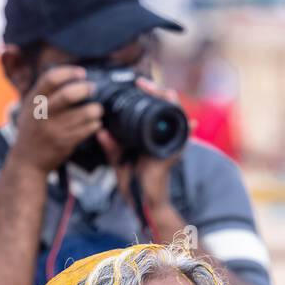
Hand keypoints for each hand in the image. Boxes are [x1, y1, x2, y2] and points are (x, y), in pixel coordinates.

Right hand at [10, 65, 102, 174]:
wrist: (27, 161)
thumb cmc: (32, 130)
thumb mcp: (30, 108)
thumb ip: (44, 92)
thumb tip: (69, 74)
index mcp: (34, 100)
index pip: (50, 78)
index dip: (69, 72)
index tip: (82, 73)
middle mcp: (43, 114)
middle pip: (67, 95)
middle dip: (85, 89)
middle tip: (93, 88)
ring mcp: (54, 129)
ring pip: (83, 114)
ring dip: (95, 109)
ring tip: (97, 108)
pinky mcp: (65, 143)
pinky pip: (87, 130)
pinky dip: (95, 124)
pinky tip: (95, 123)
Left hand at [97, 77, 186, 235]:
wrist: (143, 201)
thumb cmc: (133, 182)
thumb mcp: (118, 160)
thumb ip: (110, 146)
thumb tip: (100, 131)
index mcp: (148, 135)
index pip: (151, 108)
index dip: (147, 94)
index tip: (136, 84)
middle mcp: (161, 136)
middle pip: (165, 106)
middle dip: (157, 91)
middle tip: (143, 84)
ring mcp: (170, 143)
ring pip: (176, 114)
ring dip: (169, 100)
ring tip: (160, 90)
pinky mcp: (174, 152)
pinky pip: (183, 134)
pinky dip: (184, 123)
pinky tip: (183, 114)